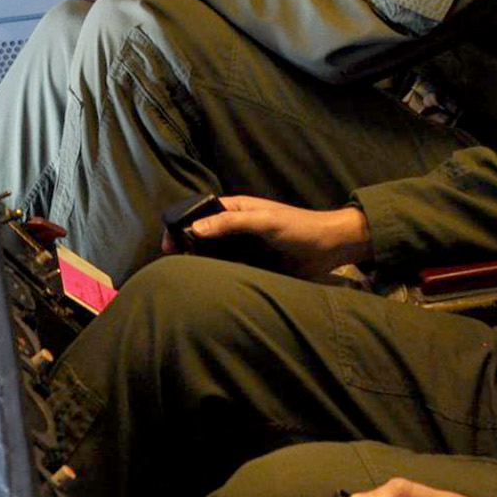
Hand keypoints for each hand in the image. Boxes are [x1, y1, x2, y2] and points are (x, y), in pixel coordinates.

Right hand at [179, 196, 371, 275]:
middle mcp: (235, 227)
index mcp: (236, 209)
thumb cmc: (298, 226)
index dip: (181, 226)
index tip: (167, 244)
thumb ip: (231, 223)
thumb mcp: (264, 221)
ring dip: (200, 265)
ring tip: (186, 279)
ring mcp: (242, 247)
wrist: (328, 247)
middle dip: (186, 248)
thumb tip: (195, 229)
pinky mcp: (251, 266)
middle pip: (202, 237)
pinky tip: (207, 287)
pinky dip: (216, 277)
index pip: (199, 214)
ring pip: (212, 256)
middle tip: (173, 266)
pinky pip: (227, 271)